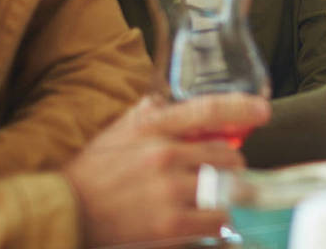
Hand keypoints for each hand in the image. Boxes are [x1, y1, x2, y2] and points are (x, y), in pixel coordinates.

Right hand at [64, 94, 270, 247]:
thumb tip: (169, 99)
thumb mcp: (117, 131)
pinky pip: (214, 221)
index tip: (263, 111)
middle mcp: (164, 156)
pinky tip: (204, 222)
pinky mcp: (168, 226)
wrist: (62, 213)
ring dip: (225, 196)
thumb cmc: (90, 172)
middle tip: (222, 174)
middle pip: (227, 155)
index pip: (208, 109)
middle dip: (230, 166)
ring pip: (226, 190)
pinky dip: (215, 222)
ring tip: (212, 200)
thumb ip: (148, 113)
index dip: (242, 109)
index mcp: (153, 127)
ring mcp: (168, 192)